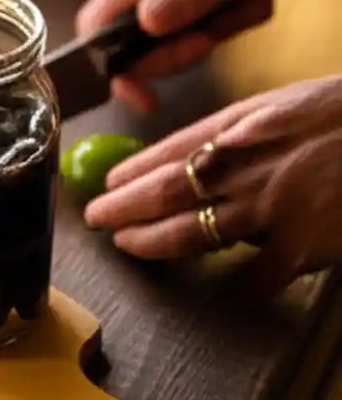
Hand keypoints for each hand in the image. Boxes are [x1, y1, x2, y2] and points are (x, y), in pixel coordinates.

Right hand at [77, 0, 341, 110]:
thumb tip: (143, 25)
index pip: (96, 27)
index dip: (114, 69)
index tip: (148, 95)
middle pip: (131, 28)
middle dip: (177, 44)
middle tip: (221, 37)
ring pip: (158, 14)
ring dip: (203, 24)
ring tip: (248, 2)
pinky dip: (207, 4)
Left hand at [84, 76, 341, 296]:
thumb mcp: (301, 106)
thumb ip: (257, 134)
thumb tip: (214, 157)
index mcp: (251, 123)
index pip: (174, 148)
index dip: (135, 169)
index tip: (110, 182)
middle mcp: (251, 163)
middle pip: (166, 190)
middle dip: (123, 207)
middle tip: (95, 219)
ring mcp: (274, 206)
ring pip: (192, 231)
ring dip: (153, 242)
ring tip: (127, 245)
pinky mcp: (303, 244)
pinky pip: (258, 275)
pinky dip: (242, 285)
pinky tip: (229, 293)